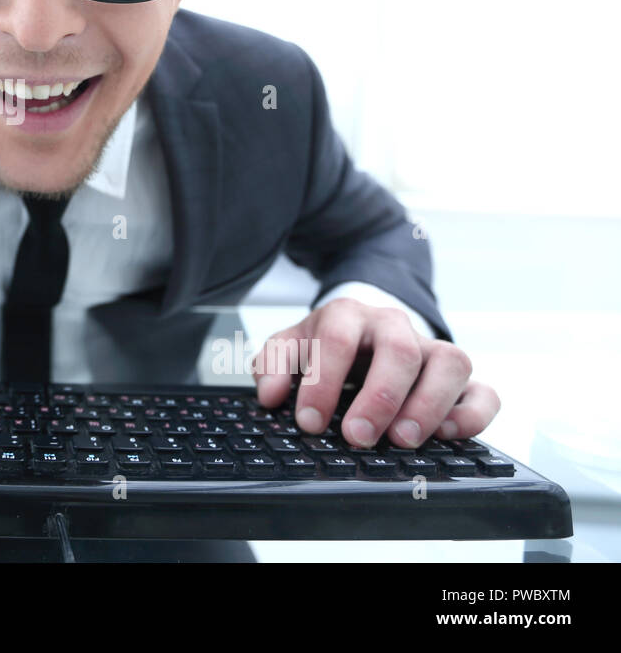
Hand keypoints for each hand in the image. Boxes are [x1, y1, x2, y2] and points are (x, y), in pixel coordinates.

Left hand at [251, 297, 499, 447]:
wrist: (361, 332)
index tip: (310, 422)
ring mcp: (431, 350)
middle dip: (379, 397)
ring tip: (402, 440)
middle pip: (398, 350)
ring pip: (450, 363)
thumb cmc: (325, 346)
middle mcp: (395, 327)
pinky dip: (473, 414)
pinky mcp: (460, 380)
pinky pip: (484, 391)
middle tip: (358, 436)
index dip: (323, 382)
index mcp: (348, 316)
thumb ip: (273, 365)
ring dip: (429, 404)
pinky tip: (448, 435)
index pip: (336, 340)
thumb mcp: (291, 348)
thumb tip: (270, 396)